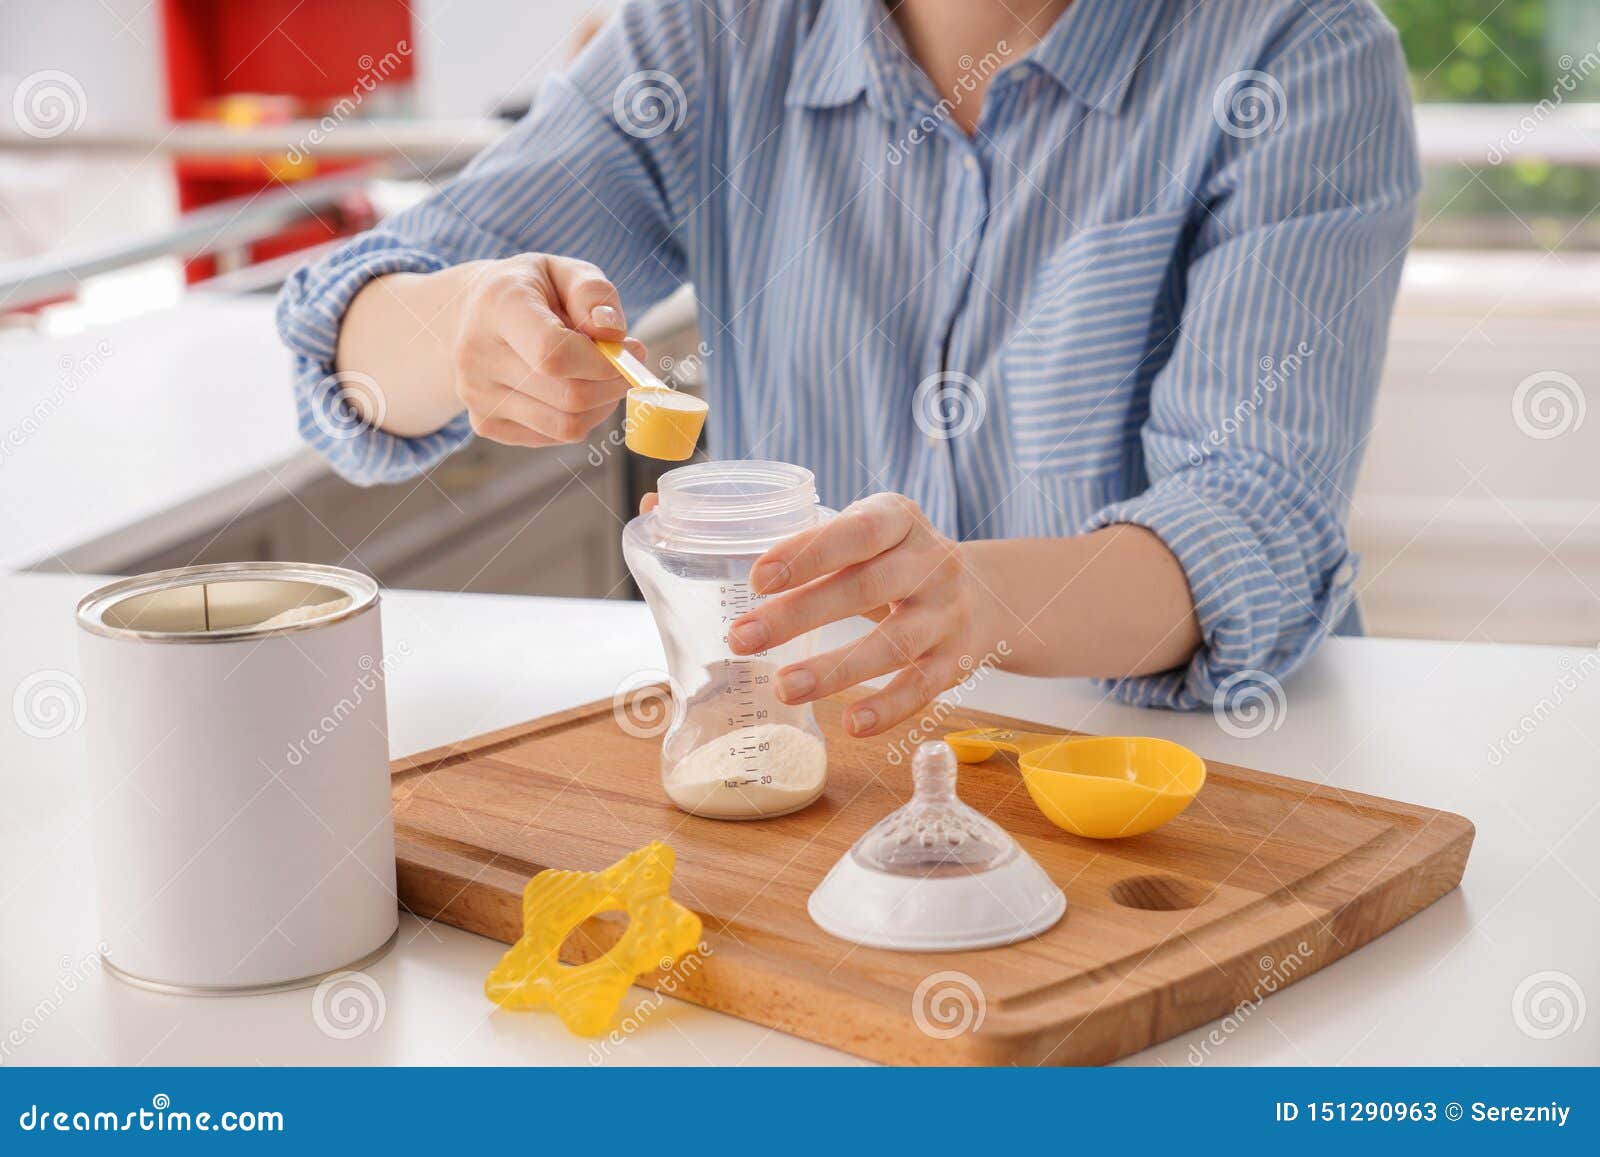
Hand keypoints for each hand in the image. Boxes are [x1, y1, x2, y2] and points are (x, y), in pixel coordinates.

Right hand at [452, 254, 645, 446]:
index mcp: (497, 307)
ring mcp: (476, 396)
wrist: (468, 314)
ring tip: (601, 376)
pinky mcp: (485, 424)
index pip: (553, 353)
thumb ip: (593, 293)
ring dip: (601, 405)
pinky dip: (579, 419)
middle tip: (627, 365)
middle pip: (568, 395)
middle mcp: (477, 355)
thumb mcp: (563, 270)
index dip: (603, 362)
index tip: (631, 349)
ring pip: (566, 425)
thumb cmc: (530, 290)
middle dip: (613, 384)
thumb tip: (613, 334)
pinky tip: (575, 389)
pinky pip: (554, 437)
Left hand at [727, 493, 993, 737]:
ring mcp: (948, 614)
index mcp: (902, 520)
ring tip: (783, 688)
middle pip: (866, 588)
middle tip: (742, 639)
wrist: (981, 593)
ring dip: (834, 670)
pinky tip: (851, 725)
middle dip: (799, 615)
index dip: (808, 554)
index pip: (857, 532)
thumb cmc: (896, 561)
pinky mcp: (957, 660)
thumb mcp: (870, 537)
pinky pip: (922, 687)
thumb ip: (822, 551)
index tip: (757, 579)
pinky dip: (888, 708)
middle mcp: (933, 563)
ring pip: (893, 644)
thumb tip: (740, 588)